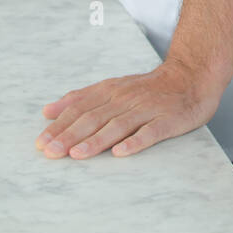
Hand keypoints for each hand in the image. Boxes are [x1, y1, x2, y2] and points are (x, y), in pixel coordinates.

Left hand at [36, 59, 222, 158]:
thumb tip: (47, 112)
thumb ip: (81, 99)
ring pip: (117, 125)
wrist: (191, 77)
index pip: (80, 108)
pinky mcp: (167, 120)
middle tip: (50, 152)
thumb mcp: (112, 87)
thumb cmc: (148, 88)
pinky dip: (135, 142)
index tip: (41, 142)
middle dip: (70, 135)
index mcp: (110, 90)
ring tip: (76, 155)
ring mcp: (146, 109)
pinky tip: (121, 153)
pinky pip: (150, 132)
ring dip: (96, 140)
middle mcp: (125, 98)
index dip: (60, 125)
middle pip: (94, 118)